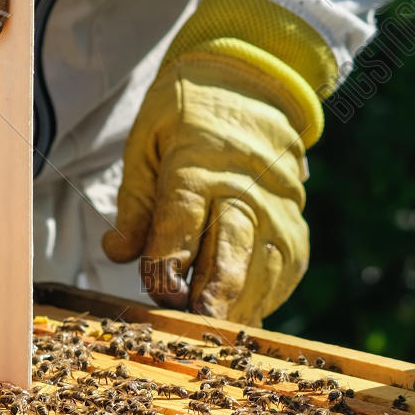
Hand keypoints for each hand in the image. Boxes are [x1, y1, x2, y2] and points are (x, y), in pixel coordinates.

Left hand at [102, 45, 314, 324]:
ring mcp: (278, 209)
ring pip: (264, 271)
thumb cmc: (186, 114)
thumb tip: (117, 252)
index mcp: (198, 167)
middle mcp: (245, 190)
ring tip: (215, 330)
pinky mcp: (296, 223)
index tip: (158, 289)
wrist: (250, 83)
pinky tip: (243, 311)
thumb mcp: (145, 143)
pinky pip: (286, 271)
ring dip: (238, 305)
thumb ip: (134, 202)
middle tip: (197, 328)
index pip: (182, 225)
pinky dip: (265, 297)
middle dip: (214, 297)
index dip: (167, 264)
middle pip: (231, 253)